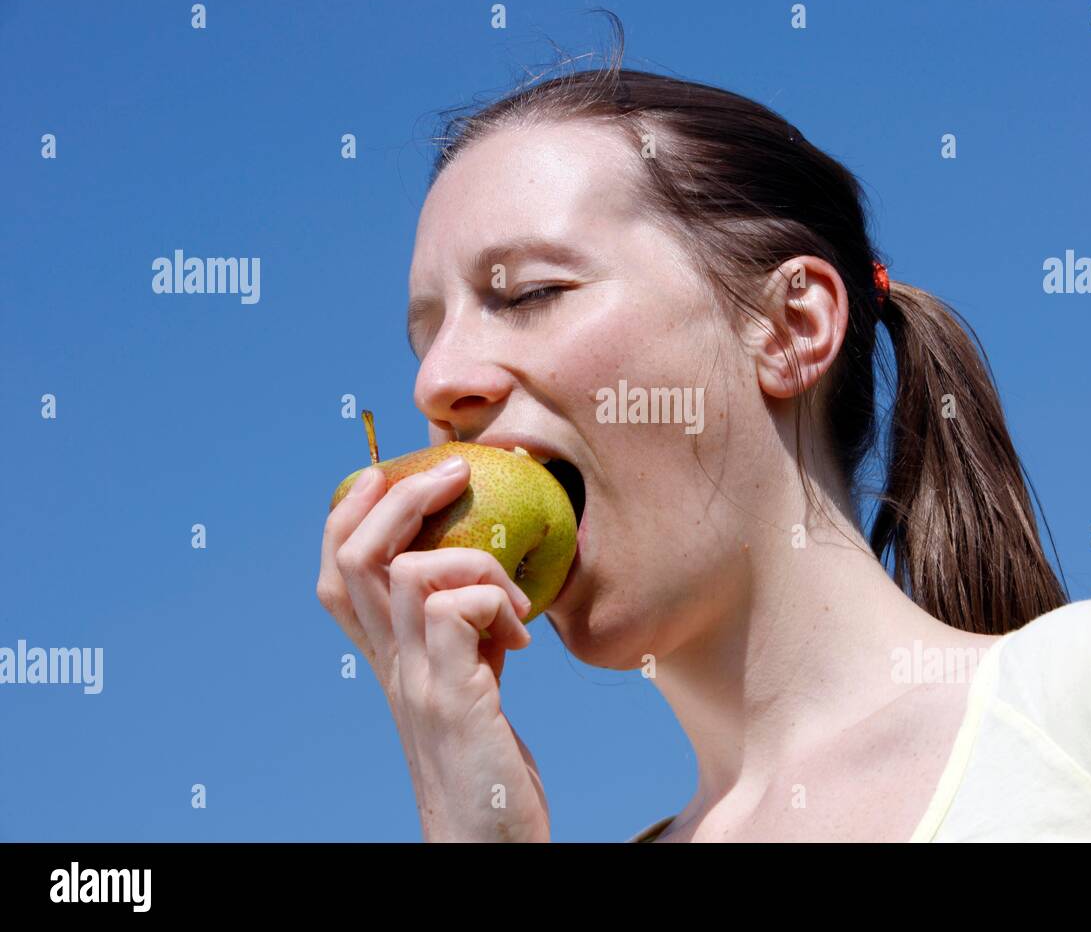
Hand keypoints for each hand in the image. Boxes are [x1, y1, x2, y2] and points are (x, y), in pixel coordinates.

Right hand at [316, 458, 550, 841]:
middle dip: (401, 497)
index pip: (338, 572)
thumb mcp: (473, 683)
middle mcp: (389, 666)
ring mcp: (415, 682)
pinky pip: (457, 608)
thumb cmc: (487, 765)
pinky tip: (524, 638)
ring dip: (473, 559)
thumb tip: (495, 580)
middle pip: (354, 556)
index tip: (394, 477)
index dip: (352, 514)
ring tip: (514, 599)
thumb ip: (469, 632)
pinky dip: (496, 600)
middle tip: (454, 475)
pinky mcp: (452, 698)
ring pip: (408, 573)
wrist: (487, 844)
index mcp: (389, 659)